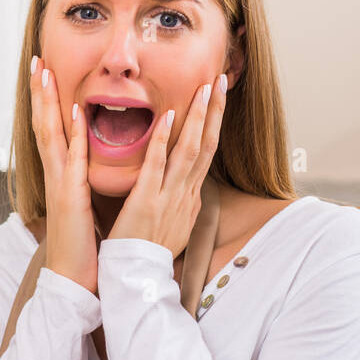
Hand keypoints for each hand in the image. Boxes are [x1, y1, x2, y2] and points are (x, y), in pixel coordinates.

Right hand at [29, 55, 97, 294]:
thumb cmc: (83, 249)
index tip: (45, 74)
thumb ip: (83, 185)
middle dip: (38, 92)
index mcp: (61, 178)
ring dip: (46, 102)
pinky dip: (72, 135)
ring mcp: (60, 185)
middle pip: (42, 125)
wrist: (73, 281)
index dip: (47, 103)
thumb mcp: (83, 208)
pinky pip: (73, 160)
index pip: (51, 132)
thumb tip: (88, 170)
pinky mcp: (71, 198)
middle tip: (36, 60)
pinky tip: (74, 111)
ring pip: (50, 135)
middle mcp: (56, 177)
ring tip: (43, 71)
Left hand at [103, 74, 226, 258]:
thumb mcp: (175, 228)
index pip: (206, 154)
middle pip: (206, 145)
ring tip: (206, 88)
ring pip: (190, 150)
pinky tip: (170, 115)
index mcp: (189, 199)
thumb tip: (190, 192)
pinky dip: (164, 139)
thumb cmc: (150, 254)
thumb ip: (180, 205)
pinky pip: (157, 165)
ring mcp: (168, 196)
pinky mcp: (147, 201)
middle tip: (222, 80)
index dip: (213, 124)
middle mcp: (185, 194)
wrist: (138, 279)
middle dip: (215, 112)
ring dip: (199, 117)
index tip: (217, 98)